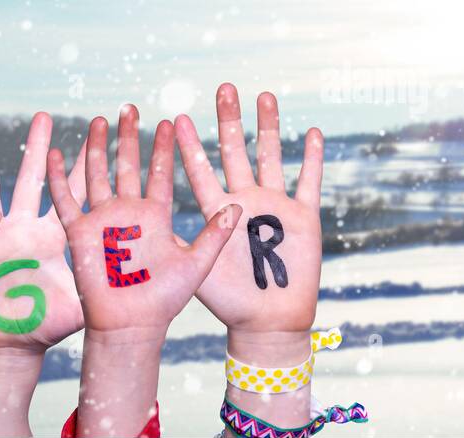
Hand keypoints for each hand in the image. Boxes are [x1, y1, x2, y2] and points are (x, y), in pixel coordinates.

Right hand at [0, 113, 85, 436]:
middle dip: (37, 147)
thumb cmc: (49, 324)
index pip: (72, 194)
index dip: (82, 166)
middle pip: (32, 180)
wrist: (13, 343)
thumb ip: (102, 287)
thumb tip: (137, 288)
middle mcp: (24, 229)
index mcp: (53, 237)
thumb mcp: (82, 304)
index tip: (95, 134)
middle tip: (43, 114)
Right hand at [49, 106, 239, 334]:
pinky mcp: (80, 234)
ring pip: (97, 175)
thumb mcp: (198, 264)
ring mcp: (103, 221)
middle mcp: (128, 213)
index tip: (169, 121)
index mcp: (155, 216)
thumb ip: (214, 235)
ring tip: (98, 121)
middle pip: (126, 166)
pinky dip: (60, 179)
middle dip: (127, 137)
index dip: (163, 148)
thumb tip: (239, 206)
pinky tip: (56, 155)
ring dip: (96, 148)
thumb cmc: (164, 300)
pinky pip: (67, 201)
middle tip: (128, 108)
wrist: (131, 325)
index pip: (159, 173)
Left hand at [175, 83, 324, 427]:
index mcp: (215, 211)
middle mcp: (244, 201)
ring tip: (264, 96)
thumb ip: (181, 242)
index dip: (187, 146)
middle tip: (223, 87)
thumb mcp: (197, 270)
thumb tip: (151, 222)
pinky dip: (313, 158)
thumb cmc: (229, 302)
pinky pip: (309, 181)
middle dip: (229, 120)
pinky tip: (312, 132)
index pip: (197, 171)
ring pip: (271, 157)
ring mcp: (274, 206)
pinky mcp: (304, 218)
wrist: (265, 323)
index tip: (174, 118)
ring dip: (268, 127)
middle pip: (234, 153)